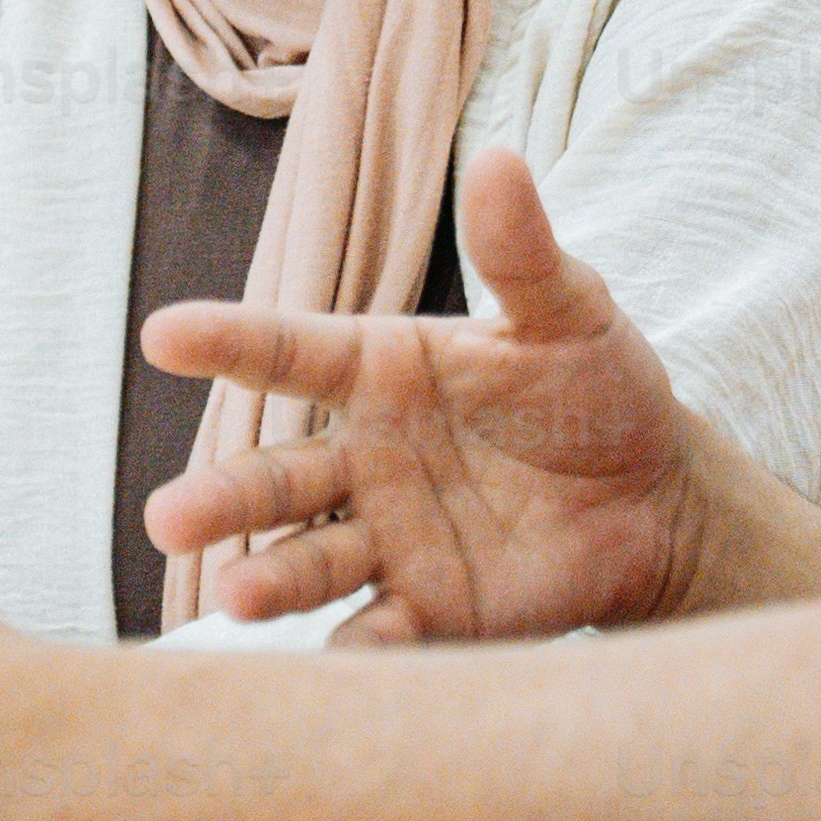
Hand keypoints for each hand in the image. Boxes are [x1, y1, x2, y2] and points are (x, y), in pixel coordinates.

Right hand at [143, 148, 699, 640]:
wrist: (657, 498)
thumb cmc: (597, 388)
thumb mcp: (569, 312)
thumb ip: (522, 252)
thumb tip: (500, 159)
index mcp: (380, 370)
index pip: (290, 352)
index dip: (228, 343)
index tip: (163, 334)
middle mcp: (365, 457)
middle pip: (276, 475)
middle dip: (223, 499)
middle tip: (172, 518)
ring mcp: (390, 537)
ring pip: (309, 558)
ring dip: (268, 578)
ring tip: (237, 596)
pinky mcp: (429, 609)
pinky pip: (380, 633)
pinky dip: (354, 650)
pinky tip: (334, 660)